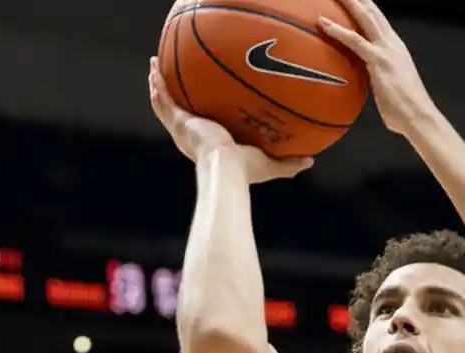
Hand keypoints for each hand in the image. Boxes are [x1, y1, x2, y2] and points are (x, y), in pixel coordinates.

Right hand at [147, 57, 311, 181]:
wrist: (226, 168)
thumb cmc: (245, 172)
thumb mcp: (270, 165)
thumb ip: (289, 163)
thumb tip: (310, 160)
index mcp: (207, 146)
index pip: (199, 128)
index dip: (196, 117)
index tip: (199, 106)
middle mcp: (190, 137)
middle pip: (177, 113)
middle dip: (173, 97)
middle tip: (170, 82)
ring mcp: (181, 128)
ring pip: (164, 103)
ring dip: (159, 85)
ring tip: (155, 68)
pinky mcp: (178, 120)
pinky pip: (163, 99)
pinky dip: (157, 84)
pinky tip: (154, 68)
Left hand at [319, 0, 437, 136]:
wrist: (419, 117)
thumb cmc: (404, 110)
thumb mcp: (389, 86)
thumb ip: (377, 77)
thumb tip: (367, 83)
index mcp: (395, 47)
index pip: (378, 20)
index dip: (366, 7)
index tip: (355, 0)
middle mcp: (392, 43)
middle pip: (372, 13)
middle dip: (357, 0)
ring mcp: (386, 50)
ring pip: (365, 18)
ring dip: (349, 3)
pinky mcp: (378, 61)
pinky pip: (355, 40)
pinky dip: (337, 30)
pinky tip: (323, 22)